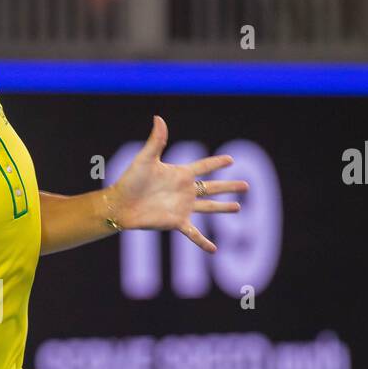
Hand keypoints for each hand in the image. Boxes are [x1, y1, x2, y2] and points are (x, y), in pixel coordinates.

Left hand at [108, 115, 248, 252]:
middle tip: (246, 185)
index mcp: (180, 174)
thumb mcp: (146, 159)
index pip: (204, 166)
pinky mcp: (176, 222)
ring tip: (238, 208)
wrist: (120, 204)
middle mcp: (184, 191)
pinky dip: (203, 242)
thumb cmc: (131, 180)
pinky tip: (214, 251)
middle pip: (212, 187)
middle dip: (229, 186)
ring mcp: (182, 207)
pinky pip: (194, 234)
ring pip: (209, 208)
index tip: (231, 160)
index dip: (216, 163)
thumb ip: (157, 140)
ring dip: (224, 208)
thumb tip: (159, 117)